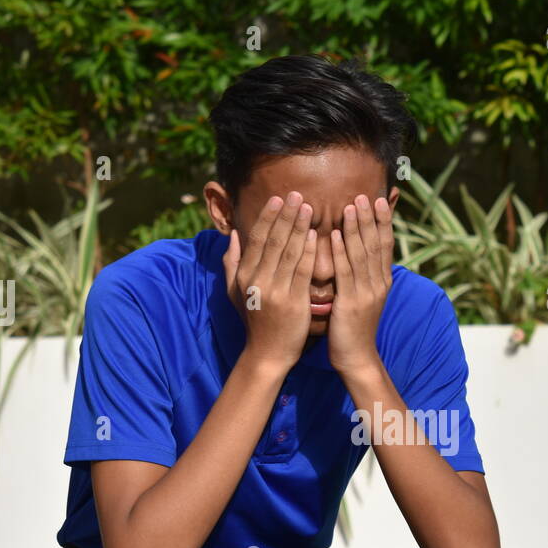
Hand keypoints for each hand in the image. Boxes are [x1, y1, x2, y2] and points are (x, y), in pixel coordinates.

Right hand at [223, 191, 315, 370]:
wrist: (267, 353)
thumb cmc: (255, 320)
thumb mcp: (235, 292)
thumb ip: (232, 262)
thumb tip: (233, 234)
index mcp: (244, 275)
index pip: (257, 239)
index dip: (268, 217)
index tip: (278, 198)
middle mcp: (257, 280)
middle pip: (273, 241)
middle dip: (286, 215)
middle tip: (297, 194)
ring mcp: (275, 291)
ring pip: (289, 252)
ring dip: (299, 227)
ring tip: (308, 207)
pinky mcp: (293, 302)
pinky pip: (302, 272)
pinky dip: (309, 252)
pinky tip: (316, 236)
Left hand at [328, 194, 392, 374]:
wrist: (357, 357)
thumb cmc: (354, 328)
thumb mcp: (362, 297)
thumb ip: (362, 275)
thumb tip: (357, 253)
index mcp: (383, 281)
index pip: (385, 245)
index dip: (383, 222)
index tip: (379, 200)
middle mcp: (379, 284)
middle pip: (376, 245)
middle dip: (370, 218)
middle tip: (365, 195)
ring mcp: (367, 293)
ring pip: (362, 254)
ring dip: (356, 228)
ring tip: (350, 206)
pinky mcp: (351, 303)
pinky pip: (346, 272)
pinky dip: (341, 251)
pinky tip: (335, 234)